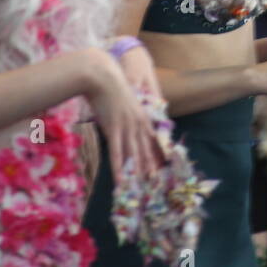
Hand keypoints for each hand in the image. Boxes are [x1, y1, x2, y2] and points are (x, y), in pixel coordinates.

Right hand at [80, 48, 162, 182]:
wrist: (103, 76)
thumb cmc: (111, 86)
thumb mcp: (125, 103)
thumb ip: (128, 116)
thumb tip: (125, 126)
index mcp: (143, 117)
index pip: (154, 141)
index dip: (159, 155)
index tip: (163, 168)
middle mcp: (139, 124)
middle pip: (147, 151)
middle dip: (150, 169)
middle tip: (154, 185)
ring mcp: (128, 127)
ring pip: (134, 156)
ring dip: (136, 174)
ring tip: (140, 189)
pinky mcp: (114, 129)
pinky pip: (117, 154)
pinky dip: (119, 169)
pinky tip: (121, 180)